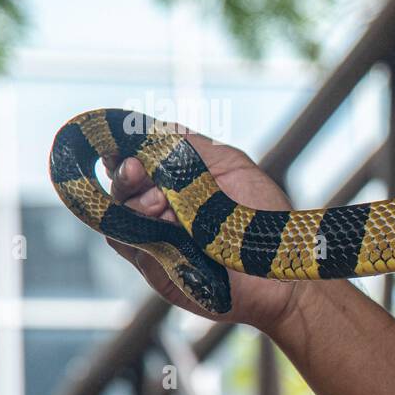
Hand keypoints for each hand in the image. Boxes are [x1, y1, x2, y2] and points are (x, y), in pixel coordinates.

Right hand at [101, 132, 304, 332]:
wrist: (276, 266)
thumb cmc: (262, 216)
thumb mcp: (231, 165)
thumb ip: (190, 146)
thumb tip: (152, 128)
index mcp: (174, 180)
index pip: (133, 159)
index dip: (121, 148)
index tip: (119, 143)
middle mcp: (158, 206)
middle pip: (119, 185)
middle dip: (124, 173)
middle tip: (136, 170)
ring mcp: (154, 235)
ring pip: (117, 214)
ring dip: (131, 201)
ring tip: (159, 202)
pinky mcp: (155, 265)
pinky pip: (128, 243)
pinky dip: (136, 229)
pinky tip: (159, 222)